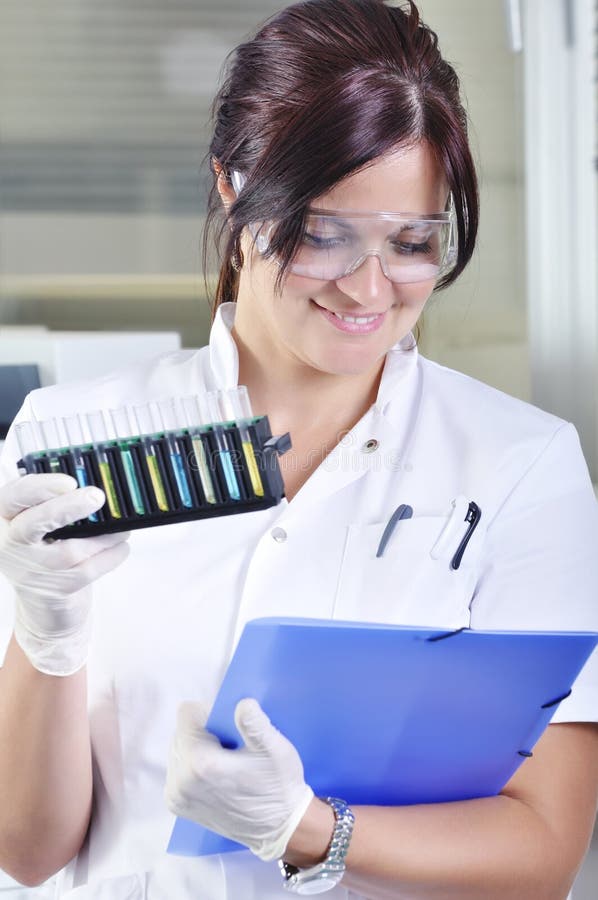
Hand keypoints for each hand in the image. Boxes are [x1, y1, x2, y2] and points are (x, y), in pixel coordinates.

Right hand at [0, 473, 129, 675]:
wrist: (44, 605)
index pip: (12, 497)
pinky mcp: (55, 590)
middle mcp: (12, 544)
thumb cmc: (45, 553)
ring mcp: (32, 570)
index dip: (40, 487)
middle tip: (96, 496)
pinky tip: (121, 546)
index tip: (69, 482)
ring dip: (104, 536)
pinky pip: (89, 570)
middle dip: (66, 508)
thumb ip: (56, 502)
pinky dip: (112, 555)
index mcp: (5, 519)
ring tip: (122, 527)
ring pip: (70, 550)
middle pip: (32, 523)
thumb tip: (94, 483)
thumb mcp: (40, 525)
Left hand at [165, 698, 314, 860]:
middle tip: (231, 748)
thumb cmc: (278, 785)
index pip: (187, 713)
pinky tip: (217, 776)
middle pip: (181, 731)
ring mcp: (176, 795)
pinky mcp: (176, 805)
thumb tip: (241, 703)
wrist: (278, 828)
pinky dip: (194, 766)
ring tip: (225, 763)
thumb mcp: (274, 749)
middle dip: (204, 732)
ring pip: (178, 749)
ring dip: (198, 748)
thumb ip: (255, 723)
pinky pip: (177, 768)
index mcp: (200, 763)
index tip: (231, 729)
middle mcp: (180, 780)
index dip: (210, 713)